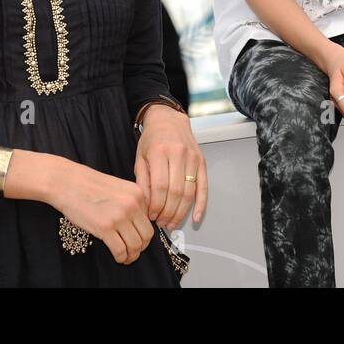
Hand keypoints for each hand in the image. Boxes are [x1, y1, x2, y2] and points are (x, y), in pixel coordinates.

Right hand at [47, 160, 154, 263]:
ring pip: (136, 245)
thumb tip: (136, 223)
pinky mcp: (105, 228)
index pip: (149, 220)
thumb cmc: (89, 185)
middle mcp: (132, 205)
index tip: (138, 239)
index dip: (144, 233)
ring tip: (126, 257)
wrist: (67, 183)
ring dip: (132, 255)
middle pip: (146, 235)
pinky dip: (121, 258)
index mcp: (137, 193)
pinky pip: (120, 250)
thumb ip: (130, 202)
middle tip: (134, 251)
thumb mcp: (118, 187)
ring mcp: (119, 216)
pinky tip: (118, 258)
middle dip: (141, 247)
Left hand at [135, 104, 207, 228]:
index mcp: (159, 152)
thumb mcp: (140, 158)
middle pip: (176, 192)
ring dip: (181, 212)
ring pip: (189, 192)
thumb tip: (147, 207)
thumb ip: (143, 182)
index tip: (151, 216)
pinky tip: (196, 218)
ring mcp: (192, 158)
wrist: (169, 120)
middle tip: (161, 223)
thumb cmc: (152, 140)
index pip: (160, 187)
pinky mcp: (202, 162)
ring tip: (172, 223)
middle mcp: (178, 154)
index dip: (156, 206)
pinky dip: (201, 205)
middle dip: (168, 213)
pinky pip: (203, 187)